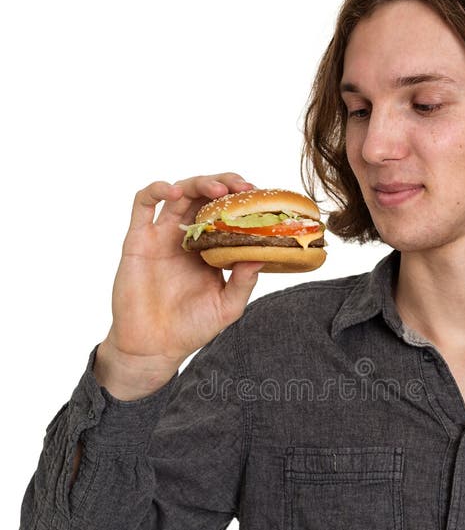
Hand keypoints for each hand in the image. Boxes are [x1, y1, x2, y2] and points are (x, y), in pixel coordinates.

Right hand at [96, 173, 263, 394]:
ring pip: (179, 193)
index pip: (226, 214)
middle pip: (204, 196)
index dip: (241, 201)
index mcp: (209, 249)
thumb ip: (243, 282)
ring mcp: (161, 236)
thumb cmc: (190, 328)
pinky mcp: (138, 239)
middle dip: (224, 184)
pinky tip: (174, 191)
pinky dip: (157, 189)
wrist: (153, 346)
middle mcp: (186, 237)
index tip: (258, 197)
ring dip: (199, 183)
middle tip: (242, 188)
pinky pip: (142, 205)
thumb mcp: (227, 307)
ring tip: (217, 189)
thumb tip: (261, 255)